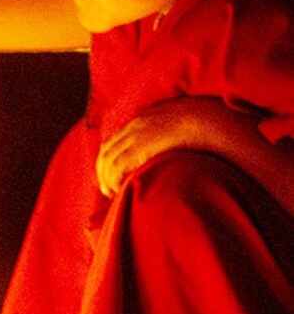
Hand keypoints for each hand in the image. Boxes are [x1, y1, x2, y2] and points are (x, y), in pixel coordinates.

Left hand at [95, 98, 256, 196]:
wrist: (210, 121)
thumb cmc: (206, 127)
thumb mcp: (184, 127)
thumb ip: (172, 136)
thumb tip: (173, 152)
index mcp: (144, 119)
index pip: (116, 140)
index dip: (110, 158)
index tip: (110, 174)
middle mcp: (135, 126)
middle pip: (107, 150)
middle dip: (103, 171)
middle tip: (106, 189)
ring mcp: (135, 136)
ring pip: (108, 160)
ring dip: (106, 179)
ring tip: (112, 193)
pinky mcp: (138, 148)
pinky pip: (117, 166)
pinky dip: (114, 179)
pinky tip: (119, 189)